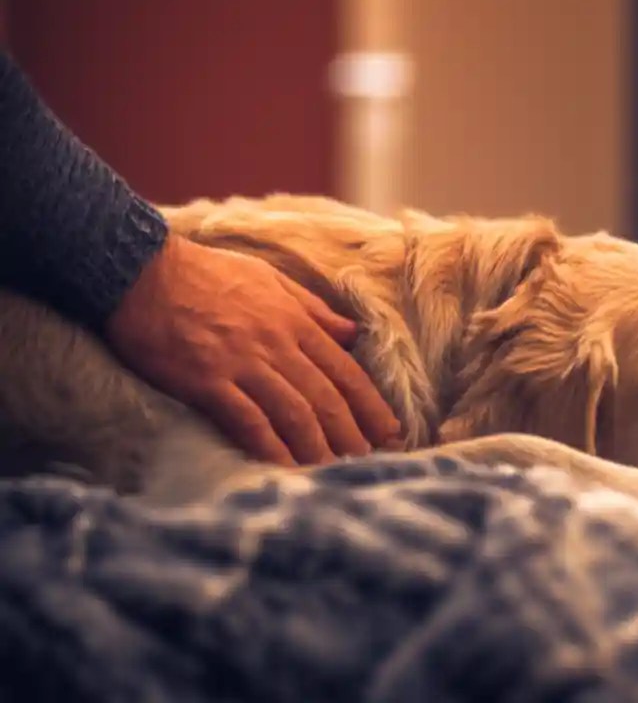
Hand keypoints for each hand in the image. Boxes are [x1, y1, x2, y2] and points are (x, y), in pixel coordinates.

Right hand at [105, 235, 400, 464]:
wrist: (141, 271)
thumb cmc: (207, 273)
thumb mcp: (270, 279)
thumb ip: (313, 309)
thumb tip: (350, 334)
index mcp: (295, 322)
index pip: (345, 371)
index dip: (371, 405)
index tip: (389, 431)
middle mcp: (277, 345)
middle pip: (326, 398)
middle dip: (352, 433)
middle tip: (369, 461)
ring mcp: (243, 364)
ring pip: (295, 412)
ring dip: (318, 446)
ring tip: (336, 472)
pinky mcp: (208, 381)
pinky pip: (248, 421)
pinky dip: (271, 447)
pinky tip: (286, 469)